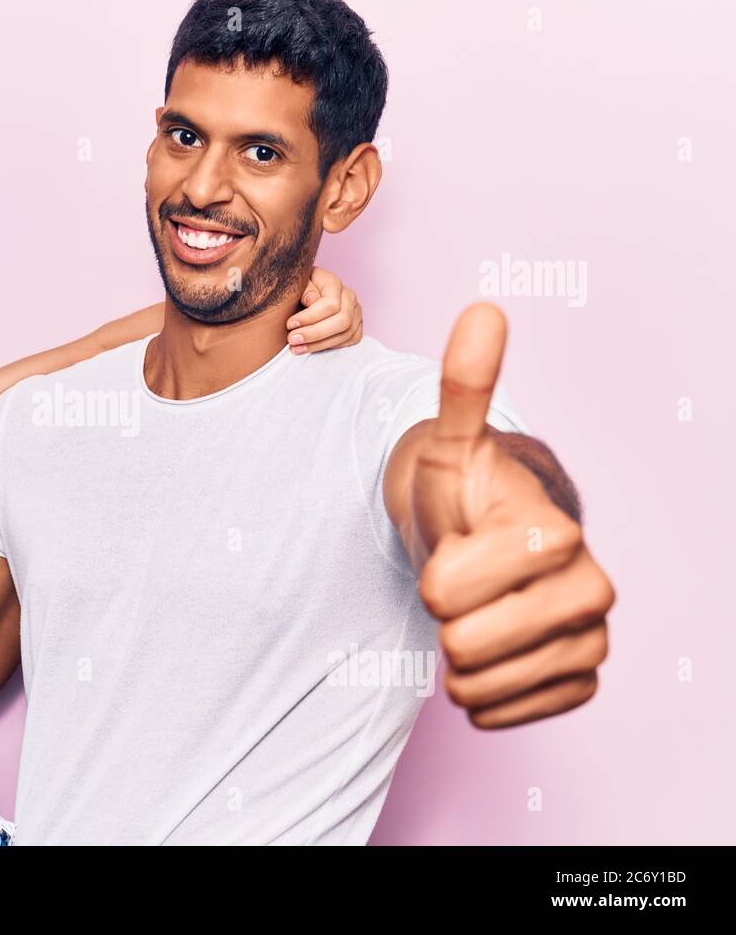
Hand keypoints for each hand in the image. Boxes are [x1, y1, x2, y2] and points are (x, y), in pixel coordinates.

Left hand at [285, 265, 362, 353]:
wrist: (305, 291)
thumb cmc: (299, 288)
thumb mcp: (297, 284)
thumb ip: (304, 290)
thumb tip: (313, 301)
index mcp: (334, 283)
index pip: (331, 304)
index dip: (310, 317)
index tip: (290, 325)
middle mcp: (349, 296)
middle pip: (342, 321)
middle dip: (315, 334)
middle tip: (292, 340)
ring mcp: (355, 311)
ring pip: (346, 333)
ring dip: (320, 344)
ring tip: (296, 348)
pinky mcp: (356, 324)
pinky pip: (351, 339)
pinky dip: (332, 346)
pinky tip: (312, 348)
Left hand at [410, 303, 613, 727]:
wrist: (493, 540)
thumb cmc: (465, 492)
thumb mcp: (449, 443)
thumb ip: (464, 386)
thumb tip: (483, 311)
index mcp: (554, 534)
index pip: (446, 594)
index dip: (432, 571)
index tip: (457, 543)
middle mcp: (590, 588)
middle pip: (463, 645)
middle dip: (445, 614)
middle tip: (463, 579)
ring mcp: (592, 639)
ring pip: (480, 684)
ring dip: (458, 652)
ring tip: (476, 607)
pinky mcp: (583, 681)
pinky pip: (504, 713)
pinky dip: (482, 690)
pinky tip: (493, 646)